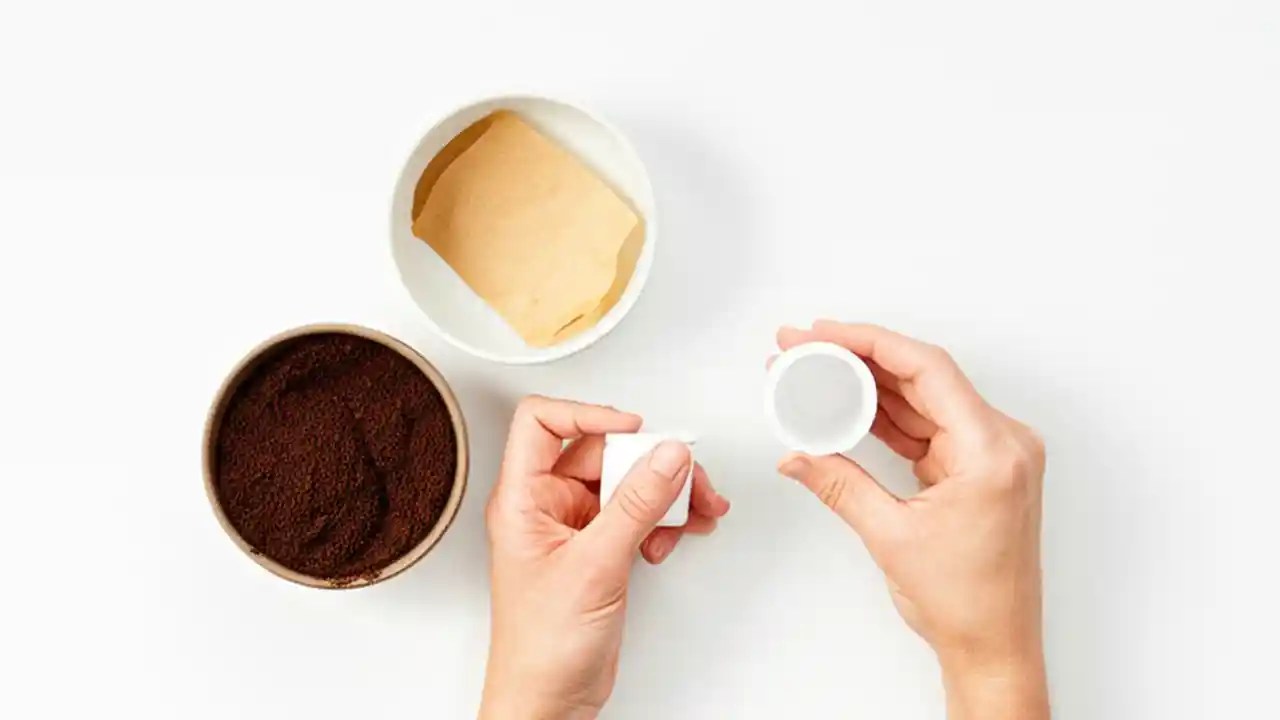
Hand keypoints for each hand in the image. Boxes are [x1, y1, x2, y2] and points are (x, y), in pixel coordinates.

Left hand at [480, 396, 730, 719]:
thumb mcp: (596, 566)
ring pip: (626, 482)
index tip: (632, 427)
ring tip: (693, 509)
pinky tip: (675, 536)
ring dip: (665, 492)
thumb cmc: (541, 648)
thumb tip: (666, 455)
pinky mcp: (600, 550)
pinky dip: (663, 519)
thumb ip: (636, 505)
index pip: (541, 422)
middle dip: (648, 462)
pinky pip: (637, 514)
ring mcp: (575, 528)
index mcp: (522, 498)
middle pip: (601, 451)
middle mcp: (546, 506)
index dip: (588, 413)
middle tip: (684, 476)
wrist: (549, 702)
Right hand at [775, 322, 1047, 719]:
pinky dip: (887, 416)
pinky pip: (927, 427)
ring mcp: (991, 455)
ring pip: (923, 399)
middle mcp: (1002, 444)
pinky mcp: (977, 469)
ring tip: (815, 371)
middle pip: (923, 376)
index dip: (870, 342)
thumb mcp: (890, 536)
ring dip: (869, 386)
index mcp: (992, 452)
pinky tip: (847, 404)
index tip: (826, 333)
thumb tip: (797, 454)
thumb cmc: (968, 604)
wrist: (996, 647)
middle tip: (805, 346)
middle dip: (859, 358)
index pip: (927, 370)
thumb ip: (839, 485)